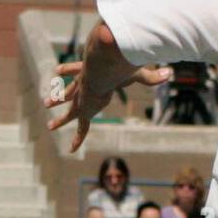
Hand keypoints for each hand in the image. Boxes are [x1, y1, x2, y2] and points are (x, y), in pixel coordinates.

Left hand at [47, 58, 172, 151]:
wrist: (103, 70)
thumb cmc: (118, 69)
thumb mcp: (135, 72)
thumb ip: (151, 75)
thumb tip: (170, 73)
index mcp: (92, 77)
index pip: (79, 76)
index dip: (70, 72)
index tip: (58, 71)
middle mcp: (85, 90)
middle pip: (71, 95)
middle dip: (59, 99)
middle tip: (47, 102)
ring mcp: (83, 101)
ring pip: (70, 113)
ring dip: (60, 120)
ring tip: (50, 126)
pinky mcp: (84, 111)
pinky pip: (81, 128)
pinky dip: (77, 139)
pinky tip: (72, 149)